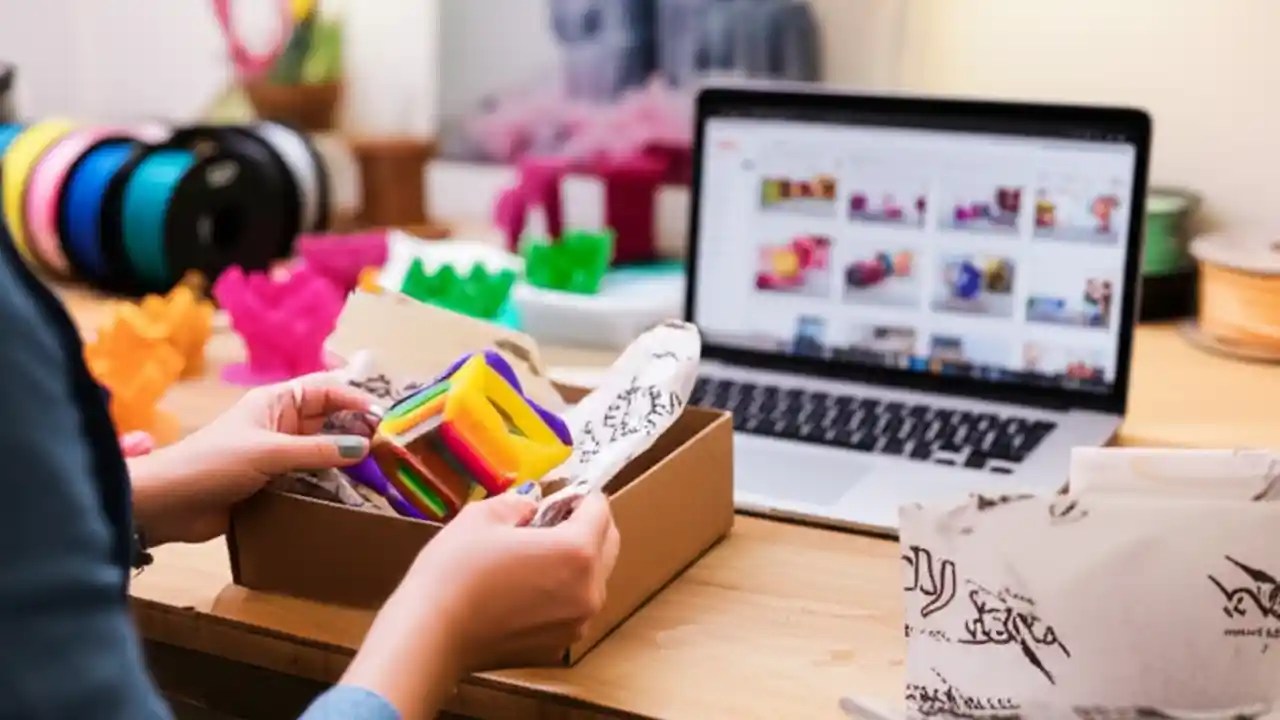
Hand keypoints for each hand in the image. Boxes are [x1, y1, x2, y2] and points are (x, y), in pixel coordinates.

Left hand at [129, 372, 376, 544]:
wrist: (169, 505)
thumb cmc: (213, 464)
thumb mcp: (269, 452)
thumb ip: (317, 451)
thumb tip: (364, 446)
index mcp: (276, 402)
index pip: (326, 390)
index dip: (355, 399)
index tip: (383, 419)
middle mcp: (281, 424)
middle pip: (329, 420)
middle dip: (357, 430)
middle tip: (388, 448)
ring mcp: (278, 454)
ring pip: (324, 450)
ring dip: (346, 459)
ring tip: (378, 472)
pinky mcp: (275, 483)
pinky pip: (312, 477)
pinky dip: (332, 482)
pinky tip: (353, 493)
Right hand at [341, 491, 619, 716]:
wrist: (430, 636)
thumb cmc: (454, 571)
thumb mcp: (483, 517)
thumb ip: (520, 504)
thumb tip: (533, 508)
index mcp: (577, 552)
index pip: (600, 510)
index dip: (578, 496)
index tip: (555, 496)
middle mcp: (589, 590)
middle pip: (608, 544)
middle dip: (587, 526)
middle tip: (549, 521)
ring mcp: (577, 623)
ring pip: (593, 579)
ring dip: (577, 561)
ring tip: (533, 557)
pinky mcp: (559, 646)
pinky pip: (574, 607)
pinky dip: (562, 592)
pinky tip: (525, 589)